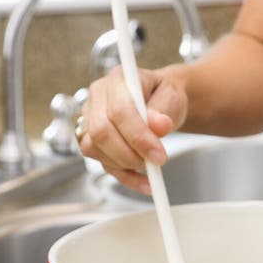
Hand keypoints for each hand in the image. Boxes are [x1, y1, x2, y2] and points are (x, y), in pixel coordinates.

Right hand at [79, 65, 187, 193]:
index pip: (119, 110)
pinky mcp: (92, 141)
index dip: (138, 136)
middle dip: (129, 154)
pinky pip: (101, 164)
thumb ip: (164, 111)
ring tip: (150, 164)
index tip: (159, 155)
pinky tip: (145, 182)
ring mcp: (90, 119)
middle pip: (101, 131)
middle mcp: (97, 98)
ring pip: (94, 149)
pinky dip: (126, 177)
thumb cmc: (164, 97)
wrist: (160, 103)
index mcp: (117, 80)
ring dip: (125, 164)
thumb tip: (159, 126)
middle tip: (156, 162)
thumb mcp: (172, 98)